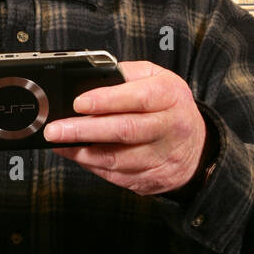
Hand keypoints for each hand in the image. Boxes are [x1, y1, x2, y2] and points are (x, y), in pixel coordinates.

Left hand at [42, 61, 207, 195]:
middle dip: (84, 131)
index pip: (138, 98)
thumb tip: (90, 78)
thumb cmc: (170, 106)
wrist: (198, 148)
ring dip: (83, 152)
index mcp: (170, 97)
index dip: (106, 101)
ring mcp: (162, 157)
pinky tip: (77, 155)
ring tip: (59, 143)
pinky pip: (117, 176)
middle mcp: (170, 127)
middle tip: (56, 129)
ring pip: (118, 159)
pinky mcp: (151, 179)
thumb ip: (127, 74)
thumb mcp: (157, 78)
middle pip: (125, 130)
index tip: (78, 103)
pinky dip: (92, 166)